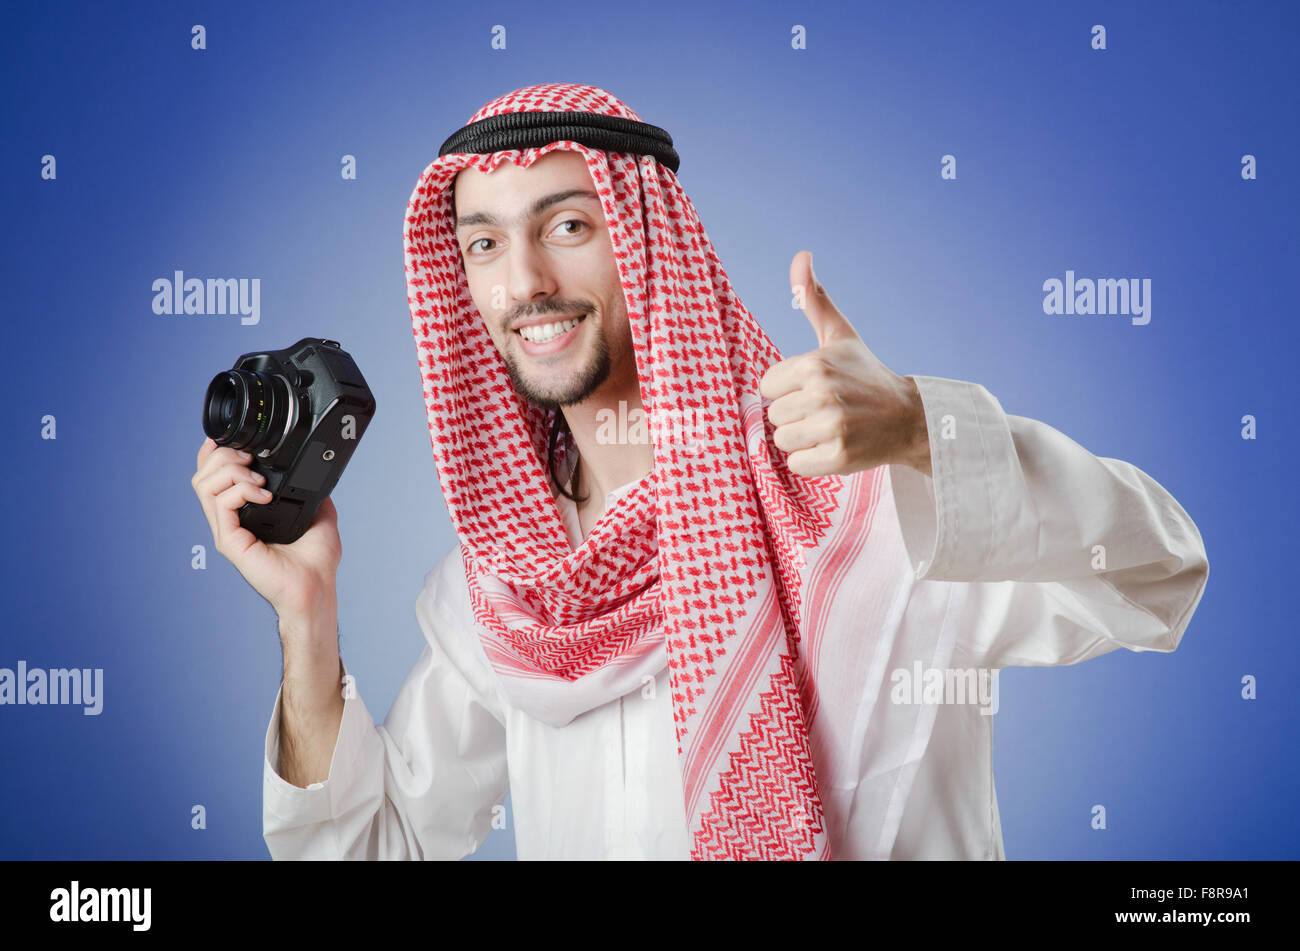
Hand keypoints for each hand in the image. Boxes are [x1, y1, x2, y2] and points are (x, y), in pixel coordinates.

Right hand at [191, 437, 342, 624]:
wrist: (317, 586)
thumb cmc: (317, 560)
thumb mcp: (319, 512)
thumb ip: (308, 489)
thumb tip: (313, 471)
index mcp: (245, 513)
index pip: (214, 477)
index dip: (214, 454)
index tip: (228, 441)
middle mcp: (231, 520)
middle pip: (203, 475)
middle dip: (224, 456)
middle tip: (251, 461)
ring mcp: (227, 531)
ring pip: (205, 485)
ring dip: (232, 471)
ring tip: (259, 482)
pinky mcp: (230, 542)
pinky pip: (221, 504)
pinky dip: (241, 491)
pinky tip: (265, 497)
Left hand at [758, 251, 931, 478]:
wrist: (909, 418)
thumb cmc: (866, 375)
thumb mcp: (839, 335)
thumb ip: (812, 299)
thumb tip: (801, 254)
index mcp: (814, 364)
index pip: (767, 387)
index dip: (788, 390)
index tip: (815, 389)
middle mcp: (822, 394)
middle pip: (773, 416)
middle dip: (796, 416)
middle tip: (827, 410)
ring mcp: (831, 427)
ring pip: (783, 441)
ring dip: (803, 440)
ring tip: (831, 428)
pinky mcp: (838, 456)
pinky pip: (797, 465)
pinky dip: (812, 461)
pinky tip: (835, 447)